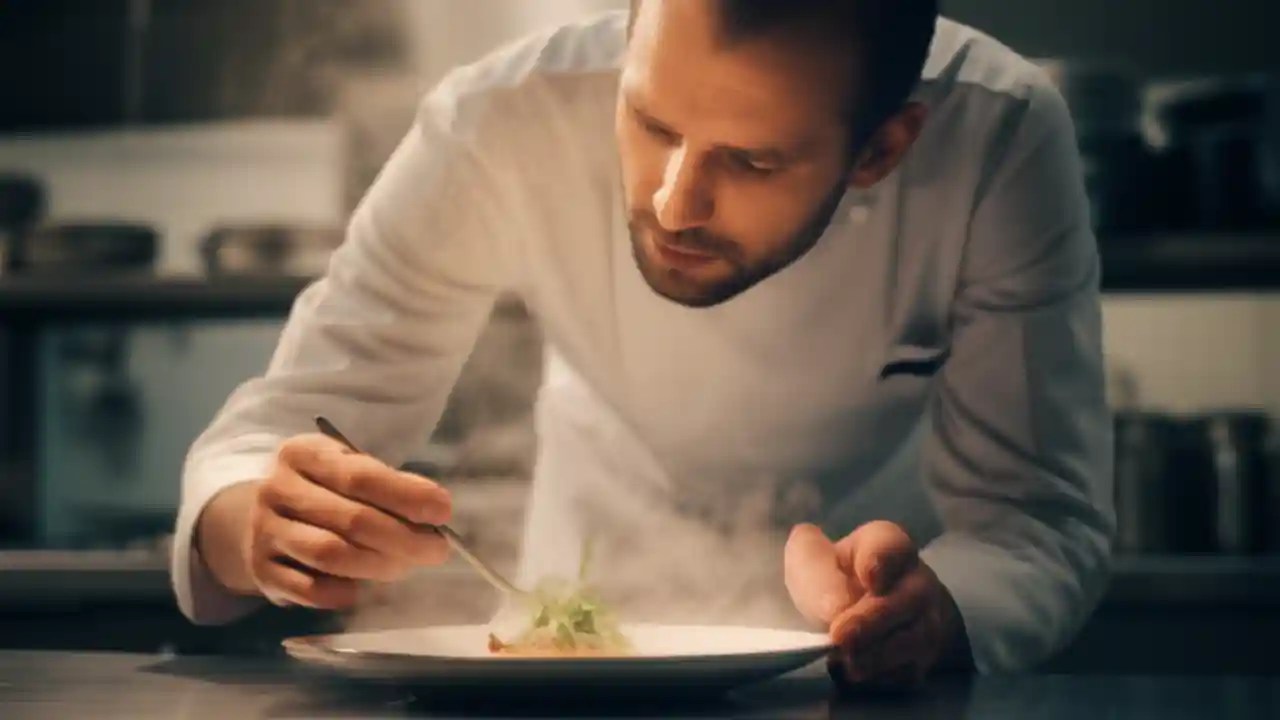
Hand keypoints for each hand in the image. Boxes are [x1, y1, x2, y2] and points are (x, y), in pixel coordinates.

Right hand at [244, 433, 452, 608]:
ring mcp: (264, 531)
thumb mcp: (348, 470)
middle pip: (351, 519)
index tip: (443, 512)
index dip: (406, 496)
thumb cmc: (322, 490)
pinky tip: (363, 590)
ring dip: (378, 565)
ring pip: (330, 555)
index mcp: (304, 454)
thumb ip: (387, 486)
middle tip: (436, 551)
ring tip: (404, 567)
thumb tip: (436, 511)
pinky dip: (342, 593)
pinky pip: (308, 590)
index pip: (360, 476)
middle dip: (403, 539)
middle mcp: (278, 489)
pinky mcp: (261, 569)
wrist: (260, 514)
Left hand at [784, 521, 968, 689]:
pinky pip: (906, 672)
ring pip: (912, 641)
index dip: (882, 560)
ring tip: (845, 660)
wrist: (864, 615)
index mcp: (888, 546)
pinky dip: (880, 678)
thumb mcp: (812, 560)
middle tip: (840, 634)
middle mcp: (916, 583)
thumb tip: (834, 604)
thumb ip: (814, 567)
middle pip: (907, 600)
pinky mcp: (919, 663)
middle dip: (872, 620)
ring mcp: (925, 624)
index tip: (870, 575)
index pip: (892, 547)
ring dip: (877, 654)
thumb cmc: (834, 579)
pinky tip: (855, 674)